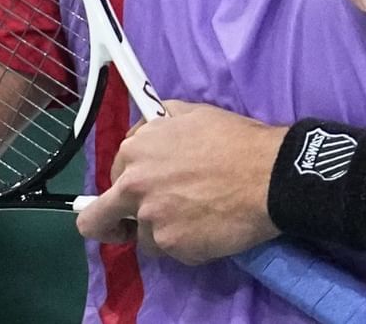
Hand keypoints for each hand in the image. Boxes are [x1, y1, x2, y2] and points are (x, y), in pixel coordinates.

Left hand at [75, 101, 285, 265]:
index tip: (143, 188)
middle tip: (129, 226)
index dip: (129, 181)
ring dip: (163, 231)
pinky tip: (210, 228)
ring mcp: (150, 219)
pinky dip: (188, 244)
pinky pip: (171, 251)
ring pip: (142, 237)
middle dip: (109, 224)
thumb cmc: (236, 140)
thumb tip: (147, 131)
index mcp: (136, 152)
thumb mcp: (193, 114)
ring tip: (196, 219)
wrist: (269, 174)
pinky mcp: (171, 245)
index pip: (113, 175)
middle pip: (95, 220)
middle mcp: (134, 186)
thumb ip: (159, 125)